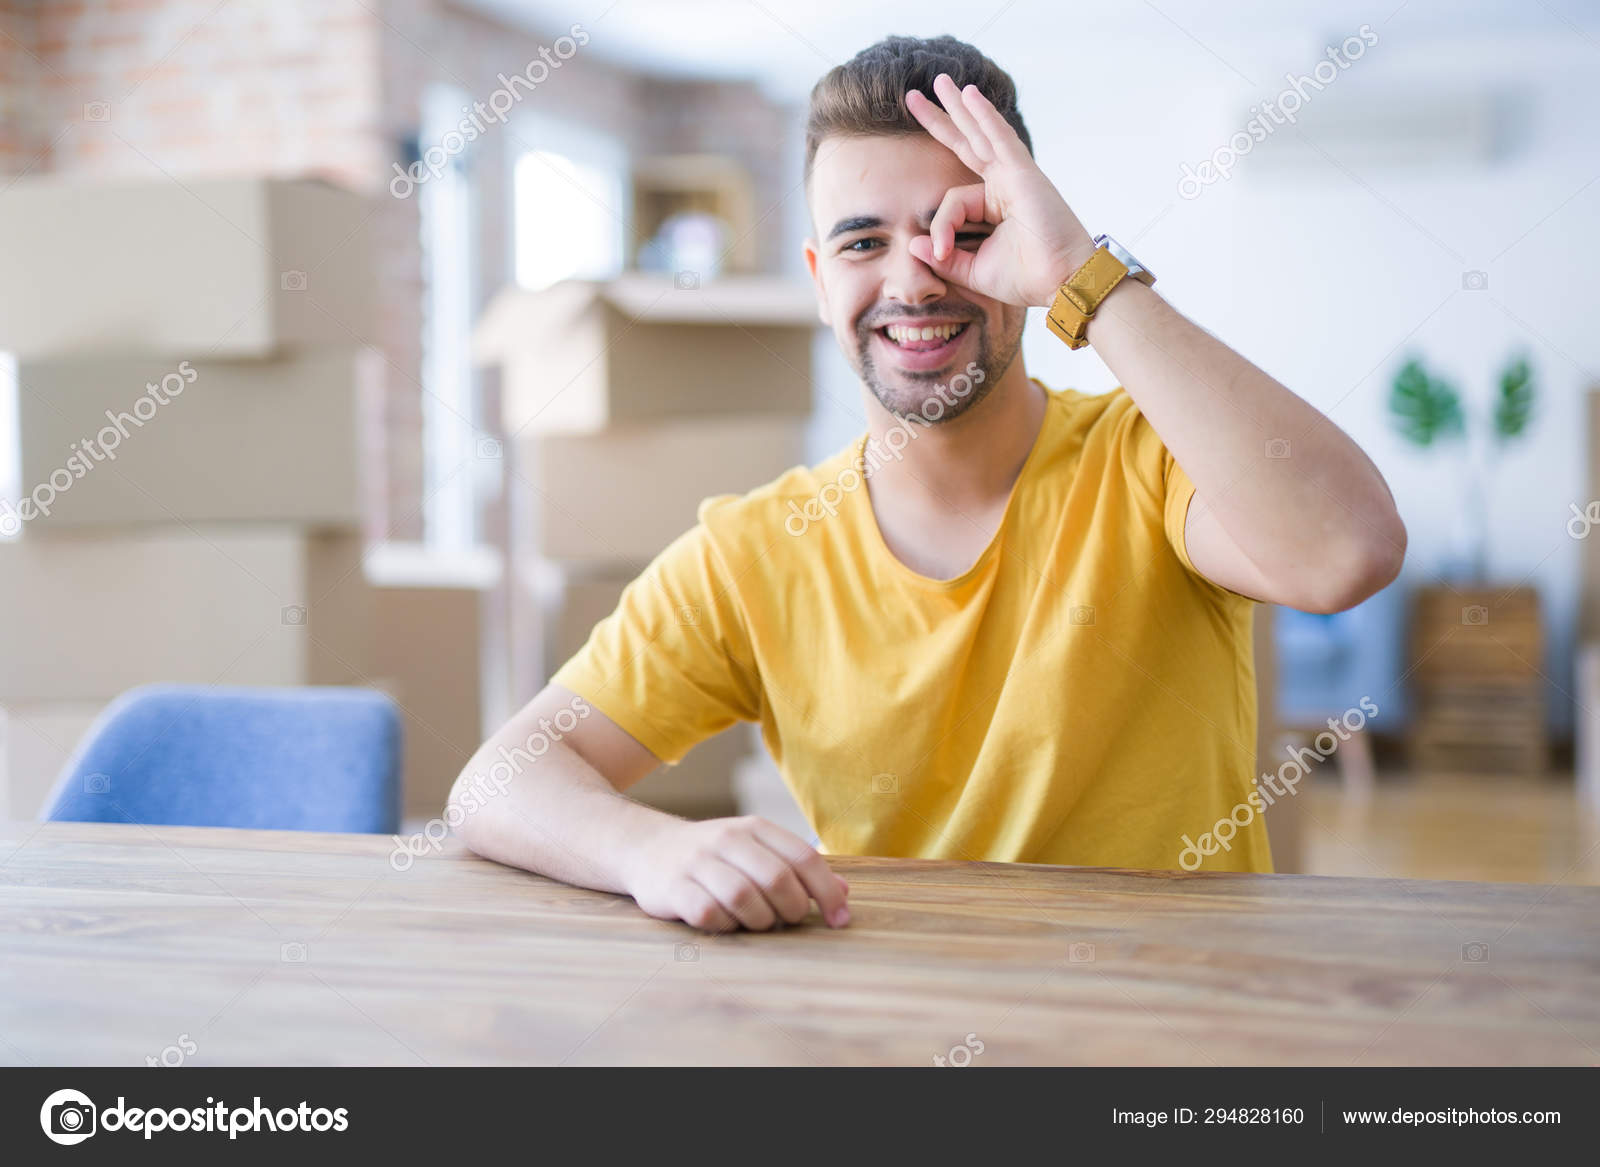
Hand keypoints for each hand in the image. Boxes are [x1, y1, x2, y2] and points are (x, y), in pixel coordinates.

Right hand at [623, 815, 850, 931]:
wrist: (646, 848)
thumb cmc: (714, 856)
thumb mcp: (756, 850)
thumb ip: (797, 868)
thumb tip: (844, 891)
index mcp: (754, 827)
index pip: (803, 857)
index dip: (827, 892)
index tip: (839, 919)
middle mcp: (727, 839)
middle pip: (777, 879)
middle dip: (792, 910)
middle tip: (788, 920)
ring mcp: (697, 862)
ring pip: (745, 898)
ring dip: (760, 920)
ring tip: (756, 921)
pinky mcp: (673, 887)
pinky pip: (710, 915)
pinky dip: (725, 926)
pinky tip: (724, 922)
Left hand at [905, 74, 1096, 307]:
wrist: (1062, 282)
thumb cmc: (1026, 279)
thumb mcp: (973, 270)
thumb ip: (944, 257)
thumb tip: (913, 244)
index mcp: (992, 207)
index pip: (952, 202)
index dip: (940, 226)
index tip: (941, 252)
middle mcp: (1003, 186)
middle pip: (964, 145)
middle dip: (939, 121)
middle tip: (911, 97)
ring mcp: (1014, 176)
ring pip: (979, 134)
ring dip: (958, 107)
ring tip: (938, 81)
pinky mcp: (1024, 173)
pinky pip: (1000, 138)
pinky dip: (985, 116)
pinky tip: (969, 95)